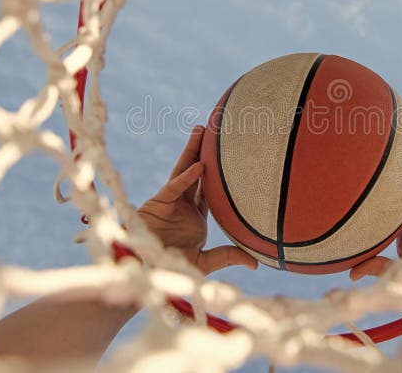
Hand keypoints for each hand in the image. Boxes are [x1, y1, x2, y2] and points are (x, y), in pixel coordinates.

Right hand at [137, 125, 257, 274]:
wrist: (144, 271)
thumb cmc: (171, 269)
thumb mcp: (204, 262)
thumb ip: (228, 257)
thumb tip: (256, 264)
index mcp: (195, 216)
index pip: (209, 190)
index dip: (218, 174)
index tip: (232, 159)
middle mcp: (183, 204)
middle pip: (197, 172)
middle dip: (204, 152)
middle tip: (215, 132)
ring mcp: (171, 201)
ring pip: (184, 170)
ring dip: (192, 151)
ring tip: (202, 130)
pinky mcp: (159, 203)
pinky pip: (175, 187)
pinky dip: (186, 177)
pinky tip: (199, 166)